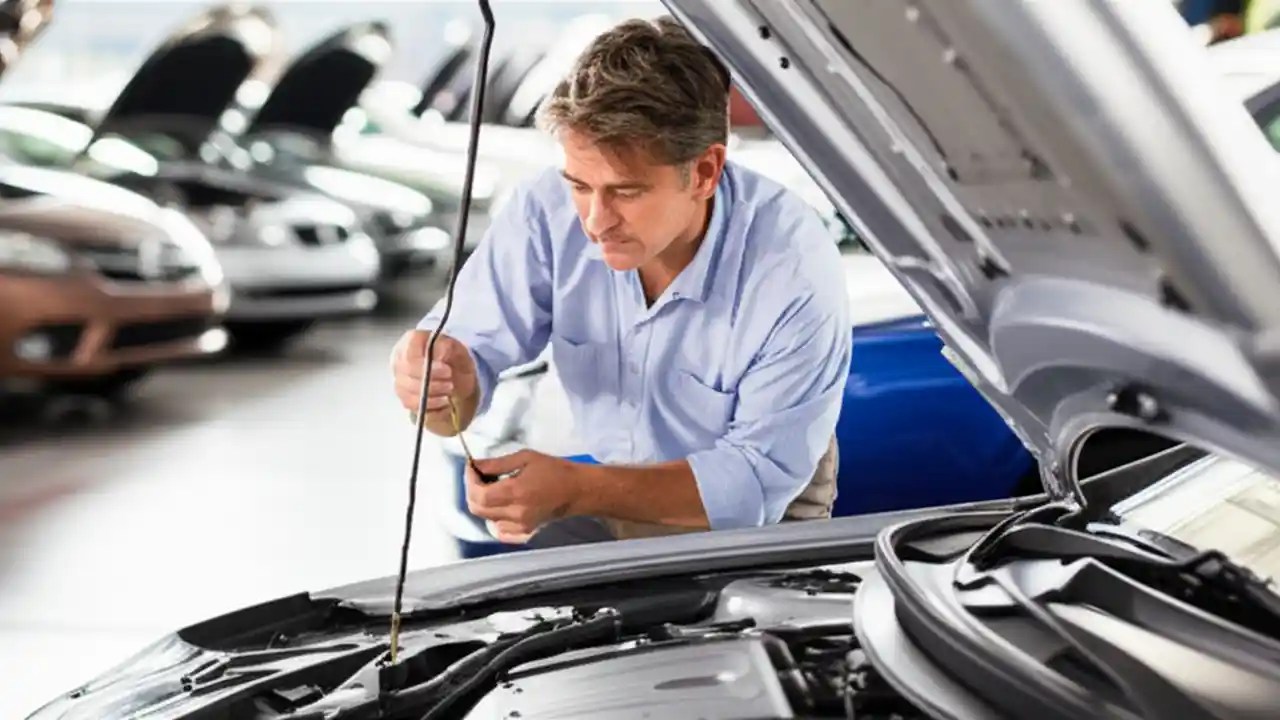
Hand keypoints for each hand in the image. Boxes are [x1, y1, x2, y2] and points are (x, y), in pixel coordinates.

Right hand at [390, 330, 477, 416]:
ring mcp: (400, 381)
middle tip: (450, 385)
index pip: (409, 359)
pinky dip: (431, 408)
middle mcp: (399, 361)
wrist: (456, 370)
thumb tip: (439, 356)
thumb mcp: (455, 347)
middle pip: (407, 380)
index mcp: (410, 343)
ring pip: (408, 396)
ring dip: (432, 399)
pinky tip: (444, 404)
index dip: (428, 368)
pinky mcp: (405, 398)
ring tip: (448, 394)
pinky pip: (413, 408)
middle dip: (432, 385)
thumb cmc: (452, 356)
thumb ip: (447, 348)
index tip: (447, 371)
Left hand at [466, 450, 583, 543]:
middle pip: (478, 509)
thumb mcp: (526, 458)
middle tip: (478, 476)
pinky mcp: (525, 532)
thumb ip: (497, 463)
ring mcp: (520, 526)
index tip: (472, 467)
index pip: (479, 494)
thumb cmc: (553, 470)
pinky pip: (500, 530)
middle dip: (472, 491)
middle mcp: (515, 513)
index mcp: (515, 492)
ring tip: (490, 488)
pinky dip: (494, 518)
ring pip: (486, 519)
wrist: (576, 490)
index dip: (470, 480)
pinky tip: (501, 506)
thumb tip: (475, 465)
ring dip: (482, 503)